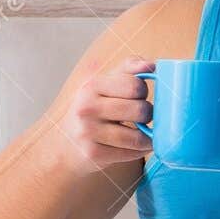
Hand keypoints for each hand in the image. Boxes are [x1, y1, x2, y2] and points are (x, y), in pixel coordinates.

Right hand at [62, 57, 154, 172]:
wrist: (68, 143)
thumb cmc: (94, 110)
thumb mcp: (105, 85)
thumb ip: (129, 70)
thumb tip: (152, 65)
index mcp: (92, 85)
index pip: (135, 85)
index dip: (143, 92)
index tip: (138, 96)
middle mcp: (87, 107)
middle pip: (141, 110)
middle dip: (147, 115)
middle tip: (142, 117)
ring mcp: (88, 131)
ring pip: (137, 137)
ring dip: (147, 138)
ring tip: (144, 134)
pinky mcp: (94, 153)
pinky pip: (131, 153)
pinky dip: (139, 151)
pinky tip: (133, 147)